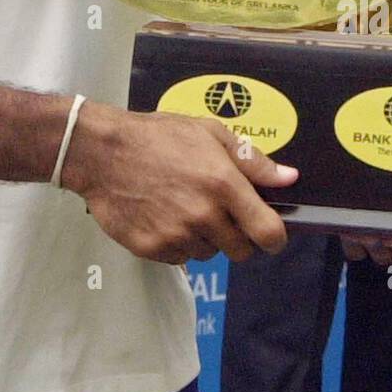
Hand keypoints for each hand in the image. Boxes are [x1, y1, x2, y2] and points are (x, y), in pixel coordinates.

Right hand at [62, 103, 298, 264]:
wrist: (102, 151)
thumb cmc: (158, 136)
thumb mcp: (209, 133)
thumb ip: (253, 161)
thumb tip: (290, 179)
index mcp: (223, 185)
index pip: (269, 233)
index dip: (274, 237)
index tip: (268, 231)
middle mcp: (204, 215)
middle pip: (241, 251)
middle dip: (237, 235)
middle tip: (217, 211)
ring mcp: (177, 236)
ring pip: (209, 254)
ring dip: (204, 238)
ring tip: (182, 206)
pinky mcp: (153, 249)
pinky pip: (179, 258)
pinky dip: (177, 243)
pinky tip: (163, 215)